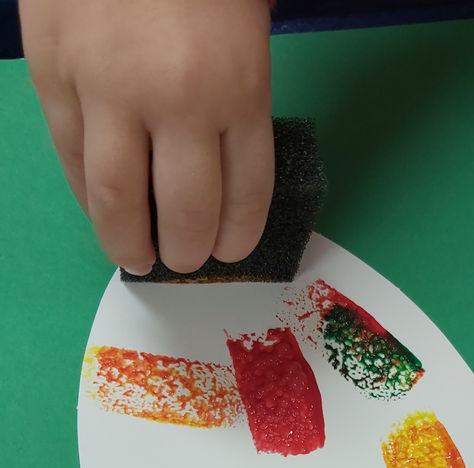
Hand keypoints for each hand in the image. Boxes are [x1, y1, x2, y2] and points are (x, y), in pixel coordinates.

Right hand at [20, 0, 273, 274]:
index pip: (245, 193)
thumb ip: (237, 93)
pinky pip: (70, 157)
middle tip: (185, 260)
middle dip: (187, 251)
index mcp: (238, 86)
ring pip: (116, 198)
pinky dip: (86, 194)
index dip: (237, 236)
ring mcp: (106, 88)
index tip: (231, 250)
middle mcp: (175, 99)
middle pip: (184, 211)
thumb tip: (222, 163)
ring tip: (138, 256)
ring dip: (128, 242)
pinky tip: (99, 207)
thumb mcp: (244, 21)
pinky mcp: (52, 73)